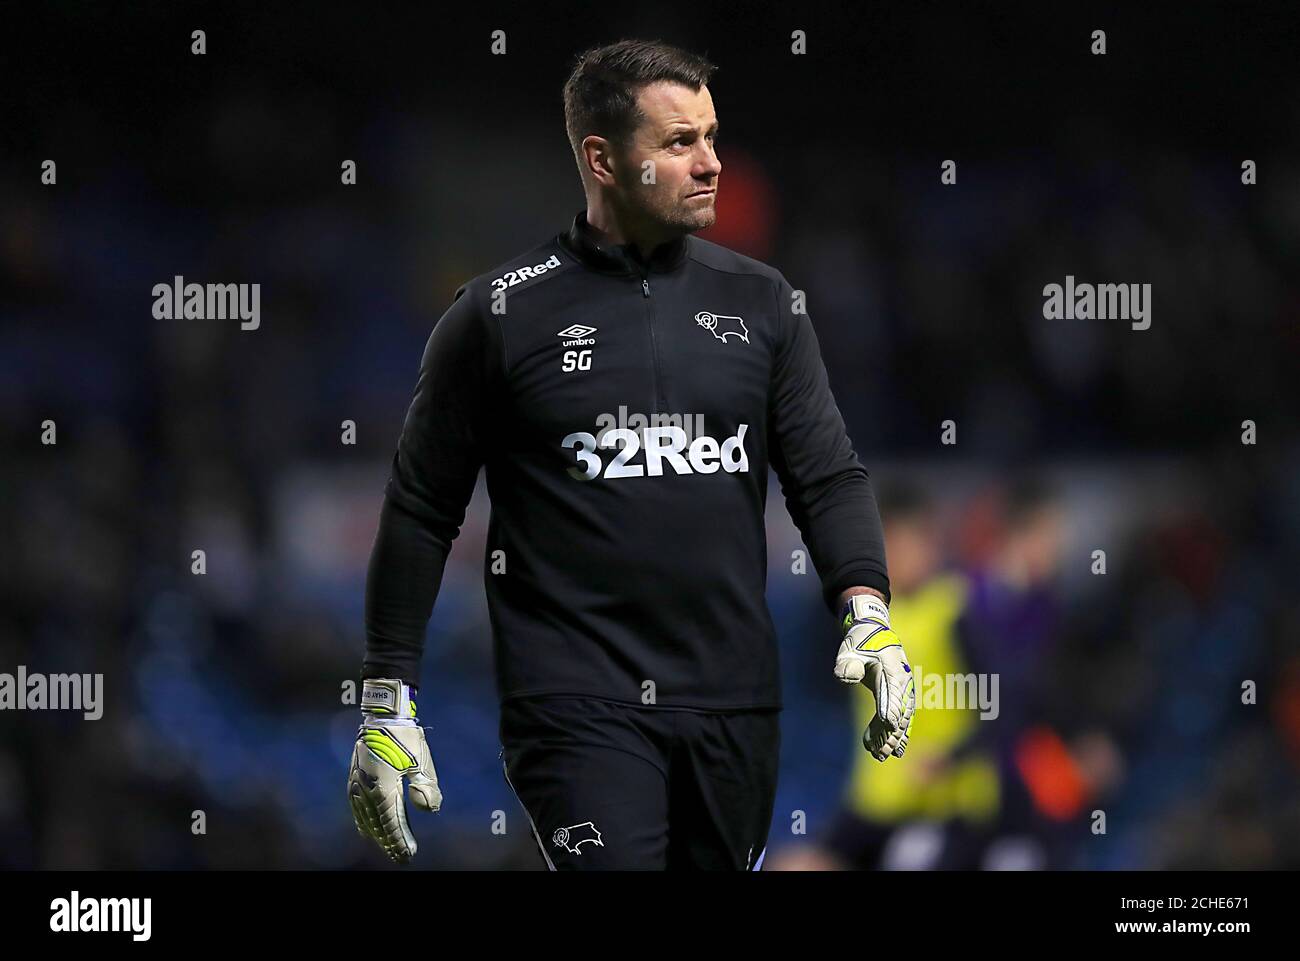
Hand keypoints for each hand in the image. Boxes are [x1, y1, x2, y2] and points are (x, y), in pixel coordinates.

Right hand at [347, 678, 442, 862]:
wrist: (383, 716)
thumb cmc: (405, 737)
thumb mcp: (420, 761)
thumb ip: (425, 786)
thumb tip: (429, 810)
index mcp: (383, 787)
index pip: (391, 822)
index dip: (399, 840)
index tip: (408, 854)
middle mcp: (366, 789)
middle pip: (378, 824)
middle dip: (390, 842)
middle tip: (401, 857)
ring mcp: (357, 784)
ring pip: (365, 818)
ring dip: (377, 834)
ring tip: (387, 847)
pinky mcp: (354, 778)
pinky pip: (356, 807)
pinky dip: (363, 821)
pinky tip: (365, 830)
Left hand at [833, 594, 915, 761]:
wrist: (874, 631)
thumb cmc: (860, 640)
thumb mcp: (849, 648)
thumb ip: (847, 663)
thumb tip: (847, 677)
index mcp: (892, 668)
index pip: (892, 692)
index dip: (891, 708)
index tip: (888, 725)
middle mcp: (902, 681)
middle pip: (900, 711)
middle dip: (891, 733)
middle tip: (881, 753)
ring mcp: (903, 690)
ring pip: (901, 718)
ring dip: (892, 738)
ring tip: (881, 756)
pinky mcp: (899, 696)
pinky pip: (899, 717)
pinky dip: (893, 733)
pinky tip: (886, 750)